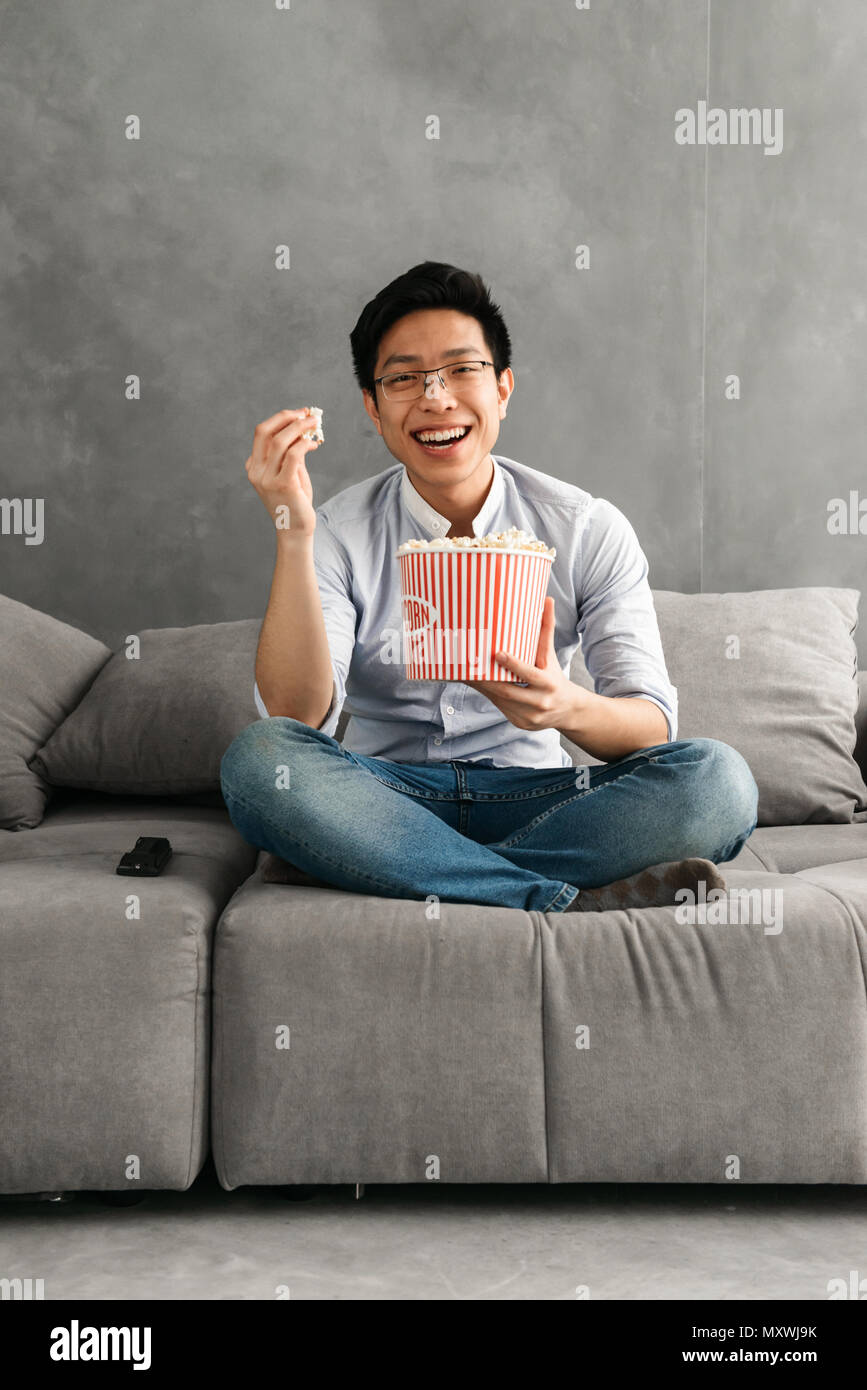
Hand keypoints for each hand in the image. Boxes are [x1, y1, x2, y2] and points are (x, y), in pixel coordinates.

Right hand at [244, 407, 320, 537]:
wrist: (295, 530)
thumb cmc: (294, 502)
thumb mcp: (289, 473)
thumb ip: (290, 454)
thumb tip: (302, 431)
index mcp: (254, 467)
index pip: (262, 433)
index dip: (280, 418)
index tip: (299, 414)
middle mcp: (256, 471)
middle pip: (265, 431)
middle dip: (287, 417)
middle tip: (307, 413)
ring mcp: (267, 479)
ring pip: (280, 441)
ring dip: (300, 428)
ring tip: (315, 424)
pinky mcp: (283, 485)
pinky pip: (294, 455)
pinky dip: (305, 444)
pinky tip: (314, 444)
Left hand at [464, 596, 591, 731]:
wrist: (568, 710)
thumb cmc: (555, 677)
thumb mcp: (551, 656)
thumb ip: (546, 630)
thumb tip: (547, 600)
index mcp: (548, 684)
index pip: (529, 675)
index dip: (513, 665)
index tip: (497, 654)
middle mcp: (539, 702)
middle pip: (507, 691)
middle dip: (485, 679)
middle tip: (467, 665)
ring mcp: (529, 716)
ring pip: (500, 701)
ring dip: (481, 687)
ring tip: (465, 673)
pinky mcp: (519, 723)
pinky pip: (499, 707)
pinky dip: (487, 695)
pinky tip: (476, 684)